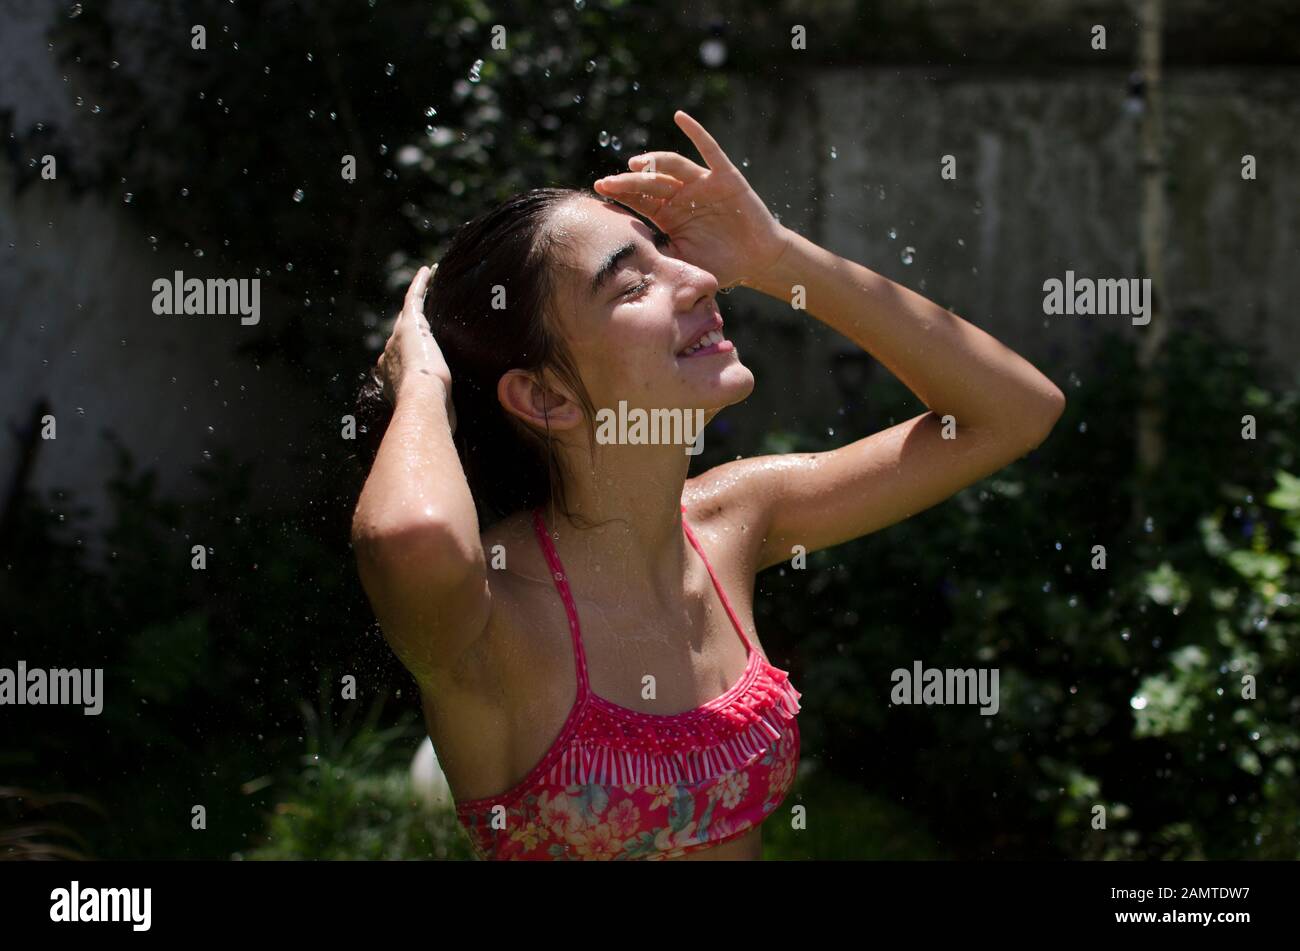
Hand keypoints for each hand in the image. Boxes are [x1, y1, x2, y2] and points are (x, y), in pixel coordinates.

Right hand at [375, 265, 456, 431]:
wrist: (422, 401)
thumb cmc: (429, 418)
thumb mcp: (435, 420)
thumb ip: (440, 420)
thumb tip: (451, 434)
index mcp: (392, 381)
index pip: (400, 364)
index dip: (408, 359)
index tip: (417, 357)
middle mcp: (389, 357)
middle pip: (400, 336)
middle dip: (409, 327)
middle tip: (420, 316)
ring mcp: (397, 338)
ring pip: (408, 314)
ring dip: (418, 300)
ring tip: (427, 287)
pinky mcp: (411, 323)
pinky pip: (415, 297)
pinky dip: (422, 283)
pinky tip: (430, 271)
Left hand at [593, 110, 789, 290]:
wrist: (757, 260)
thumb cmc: (719, 263)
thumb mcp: (684, 262)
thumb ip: (661, 257)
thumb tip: (631, 262)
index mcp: (669, 214)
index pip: (640, 200)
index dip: (620, 194)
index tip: (599, 191)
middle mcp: (682, 194)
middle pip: (650, 182)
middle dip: (628, 182)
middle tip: (607, 183)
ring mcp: (702, 183)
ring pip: (673, 166)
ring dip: (654, 161)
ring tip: (635, 164)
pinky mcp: (725, 176)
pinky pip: (709, 150)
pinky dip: (696, 132)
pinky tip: (679, 117)